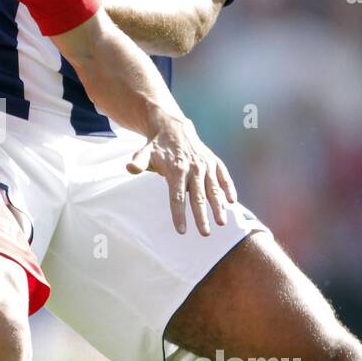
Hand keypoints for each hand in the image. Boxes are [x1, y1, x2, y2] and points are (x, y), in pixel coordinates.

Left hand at [126, 110, 236, 235]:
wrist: (173, 127)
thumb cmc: (157, 147)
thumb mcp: (145, 153)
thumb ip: (139, 162)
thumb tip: (129, 168)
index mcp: (176, 169)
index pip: (177, 197)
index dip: (179, 215)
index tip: (181, 231)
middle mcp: (193, 168)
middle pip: (198, 197)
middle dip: (202, 216)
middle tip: (205, 233)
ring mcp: (206, 165)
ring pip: (214, 189)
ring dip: (218, 206)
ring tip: (221, 223)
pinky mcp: (214, 161)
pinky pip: (224, 176)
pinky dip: (229, 188)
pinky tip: (232, 202)